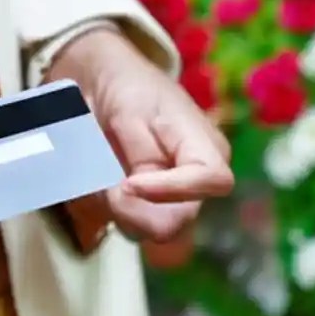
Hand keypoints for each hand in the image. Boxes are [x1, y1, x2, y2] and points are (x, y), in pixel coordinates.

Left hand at [49, 30, 233, 241]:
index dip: (173, 190)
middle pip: (176, 222)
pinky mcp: (153, 209)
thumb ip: (141, 154)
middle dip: (134, 209)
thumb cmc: (126, 89)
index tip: (129, 183)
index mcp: (207, 147)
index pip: (213, 181)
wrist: (108, 85)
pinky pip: (132, 225)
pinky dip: (111, 209)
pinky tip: (101, 183)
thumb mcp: (130, 112)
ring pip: (148, 230)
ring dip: (117, 209)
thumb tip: (136, 192)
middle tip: (104, 184)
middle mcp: (200, 182)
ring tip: (100, 174)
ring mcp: (176, 200)